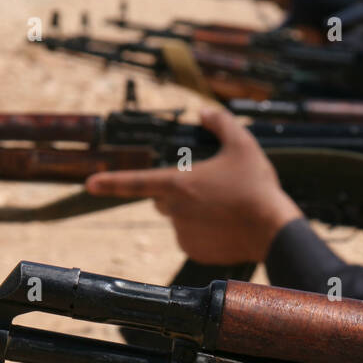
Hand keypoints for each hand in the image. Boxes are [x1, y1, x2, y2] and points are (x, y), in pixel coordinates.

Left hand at [85, 109, 302, 263]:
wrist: (273, 230)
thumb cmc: (256, 186)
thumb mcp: (243, 144)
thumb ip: (220, 122)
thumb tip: (205, 112)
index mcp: (179, 184)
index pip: (137, 181)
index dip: (111, 182)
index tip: (89, 184)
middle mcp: (174, 210)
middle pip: (162, 198)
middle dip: (177, 191)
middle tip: (209, 187)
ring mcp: (182, 233)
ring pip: (178, 218)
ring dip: (193, 212)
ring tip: (225, 208)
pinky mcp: (193, 250)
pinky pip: (190, 237)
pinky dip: (203, 232)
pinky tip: (225, 226)